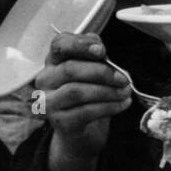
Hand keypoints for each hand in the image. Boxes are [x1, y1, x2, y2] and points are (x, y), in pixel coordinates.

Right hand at [36, 32, 132, 170]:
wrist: (80, 126)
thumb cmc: (87, 90)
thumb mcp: (91, 68)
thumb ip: (95, 55)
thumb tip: (102, 51)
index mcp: (53, 60)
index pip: (59, 45)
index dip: (80, 45)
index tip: (102, 50)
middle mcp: (45, 80)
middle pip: (70, 70)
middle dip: (101, 72)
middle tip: (123, 78)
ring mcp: (49, 102)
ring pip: (77, 92)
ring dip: (107, 91)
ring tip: (125, 92)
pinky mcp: (59, 122)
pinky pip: (85, 112)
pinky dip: (108, 107)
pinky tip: (122, 104)